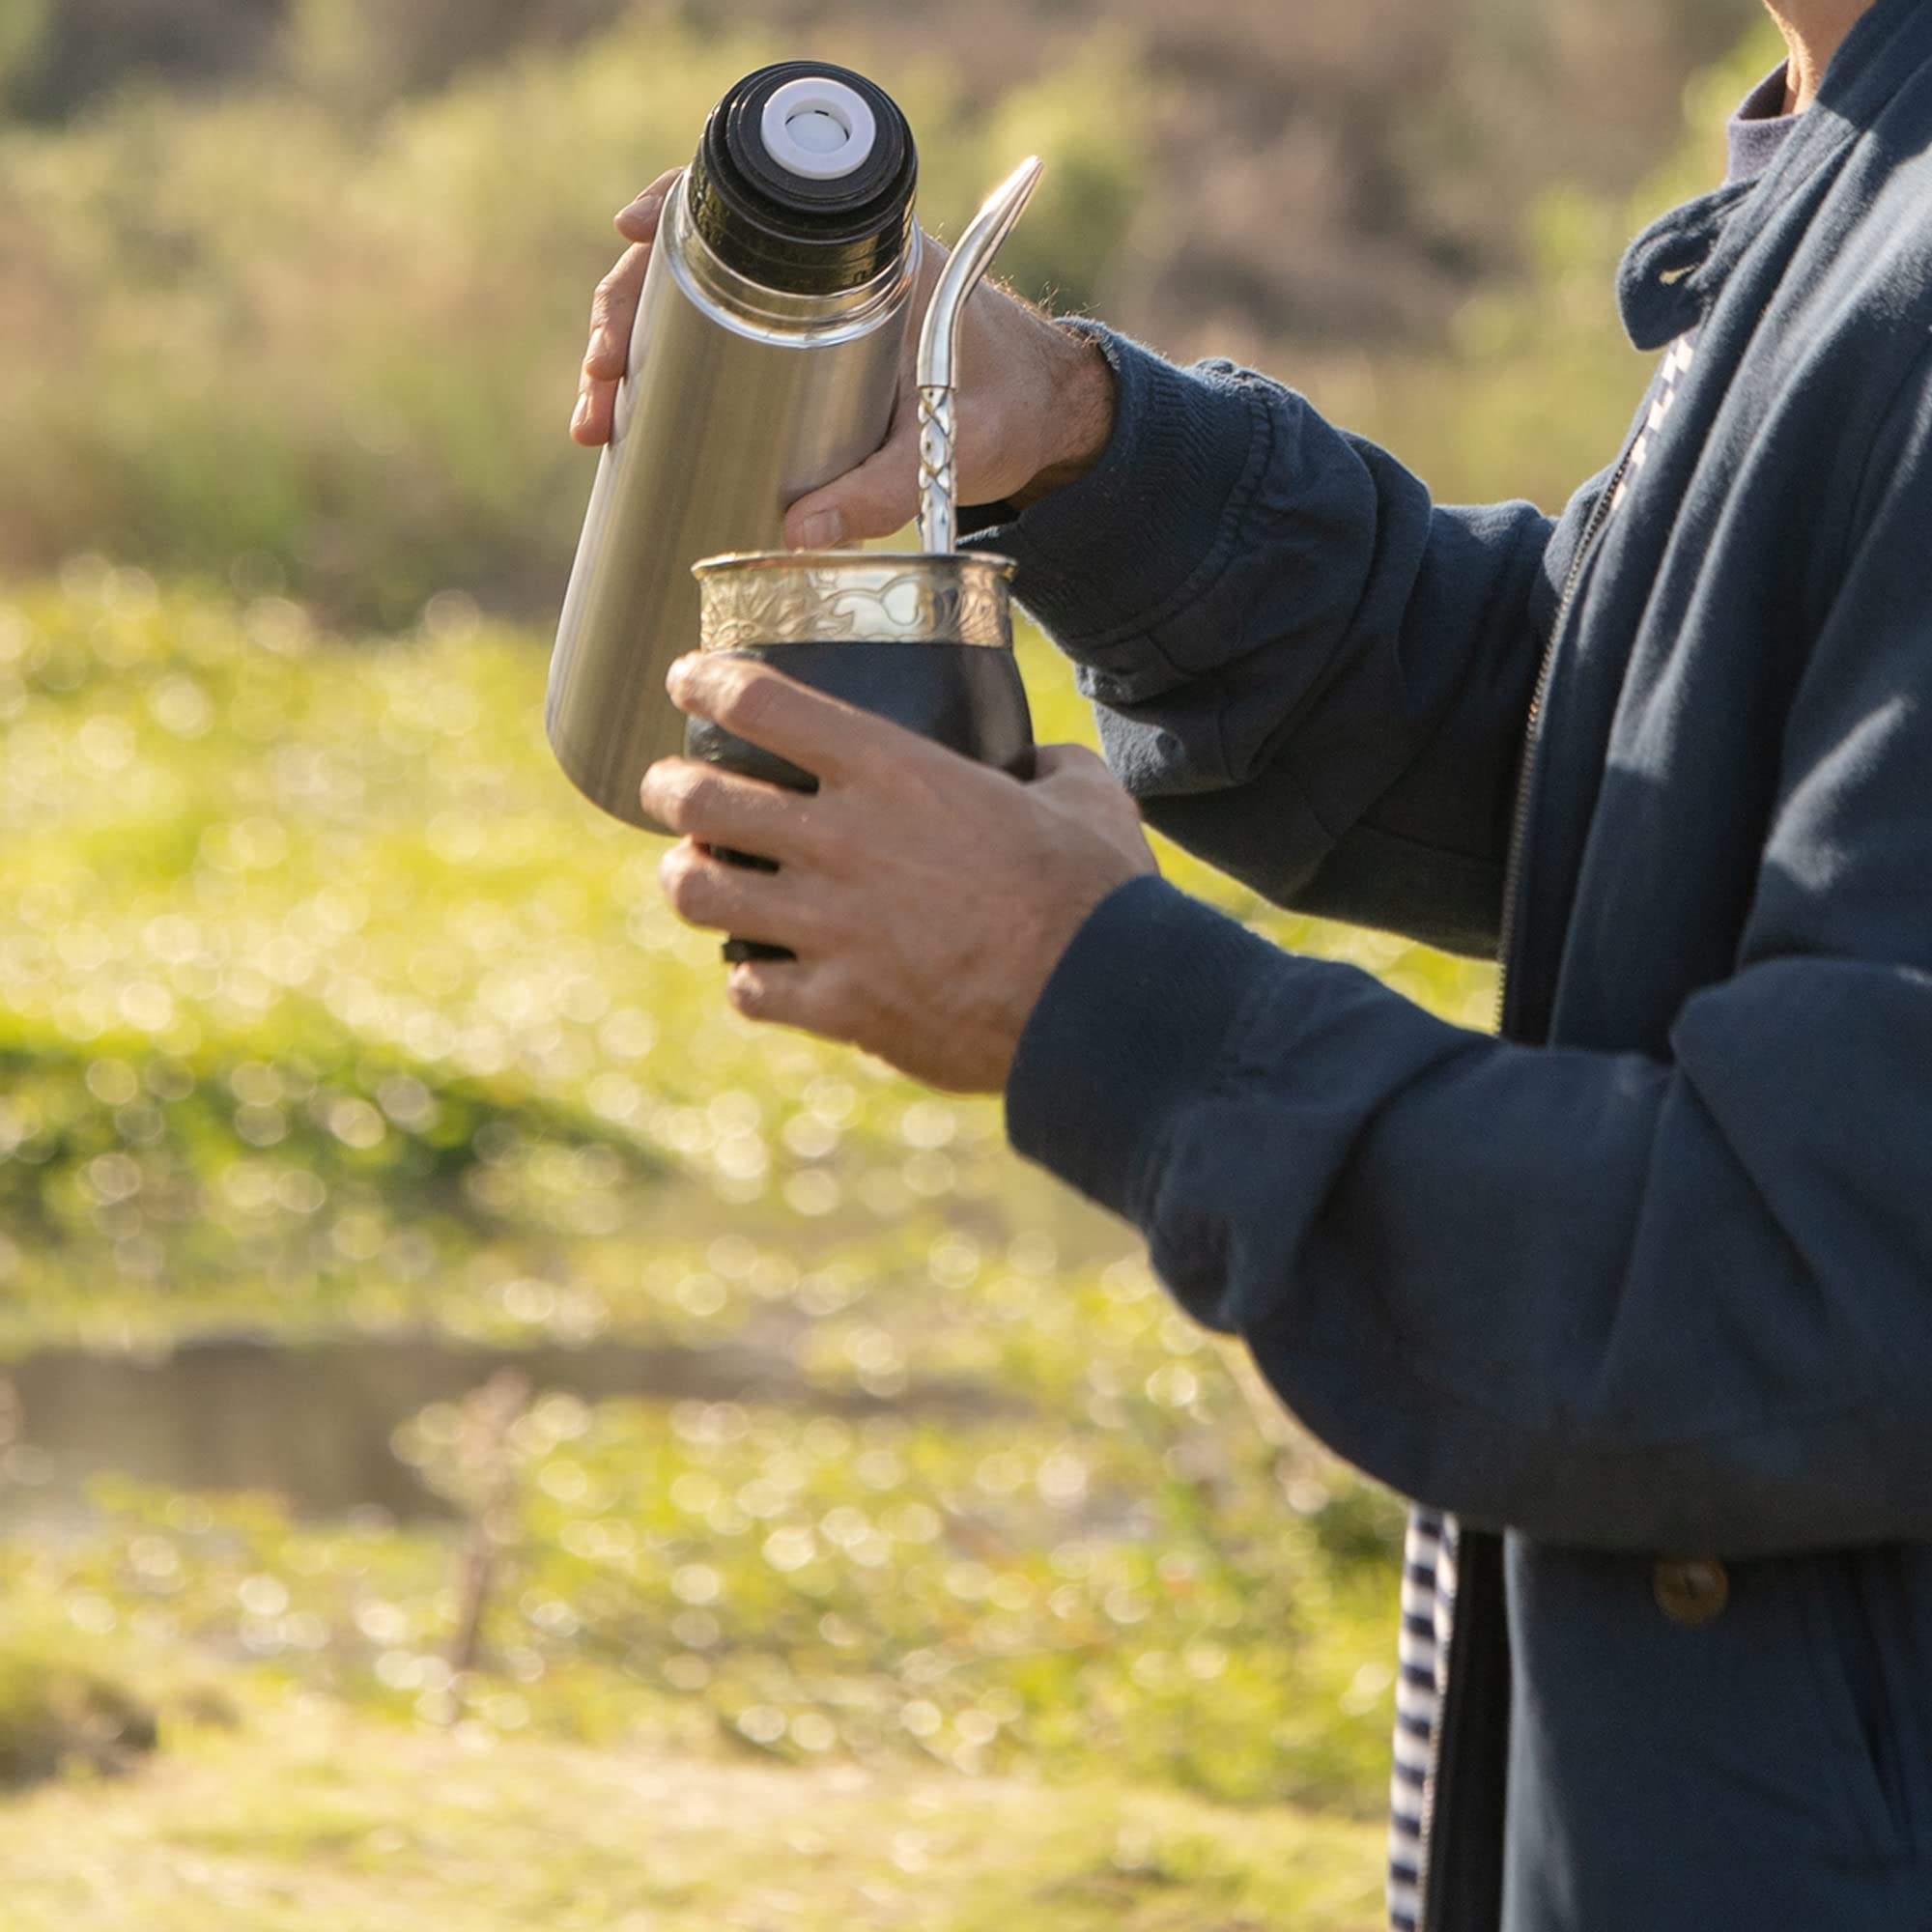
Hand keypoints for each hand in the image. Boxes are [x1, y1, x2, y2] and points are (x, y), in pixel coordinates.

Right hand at [570, 177, 1117, 536]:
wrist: (1043, 416)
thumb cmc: (1006, 406)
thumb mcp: (948, 446)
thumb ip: (882, 490)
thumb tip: (798, 534)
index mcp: (863, 253)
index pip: (750, 206)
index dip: (677, 209)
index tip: (627, 229)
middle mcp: (820, 273)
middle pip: (693, 265)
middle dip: (624, 318)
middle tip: (598, 393)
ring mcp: (798, 317)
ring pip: (689, 314)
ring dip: (629, 359)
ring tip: (598, 424)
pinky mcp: (789, 362)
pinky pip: (710, 354)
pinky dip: (662, 385)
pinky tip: (627, 426)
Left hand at [639, 655, 1158, 1092]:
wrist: (1097, 1005)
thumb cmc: (1099, 893)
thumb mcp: (1085, 797)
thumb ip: (1048, 767)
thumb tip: (1043, 764)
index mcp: (893, 771)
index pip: (761, 701)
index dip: (706, 681)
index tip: (688, 680)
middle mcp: (841, 841)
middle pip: (699, 799)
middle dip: (668, 787)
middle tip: (670, 787)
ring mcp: (828, 927)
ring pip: (697, 894)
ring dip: (686, 879)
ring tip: (694, 875)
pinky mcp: (838, 1005)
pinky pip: (749, 988)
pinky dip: (747, 977)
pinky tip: (760, 973)